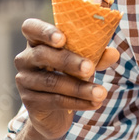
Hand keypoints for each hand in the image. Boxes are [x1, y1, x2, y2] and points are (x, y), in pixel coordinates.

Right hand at [14, 19, 116, 139]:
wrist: (56, 111)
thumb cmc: (70, 75)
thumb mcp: (83, 62)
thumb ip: (97, 55)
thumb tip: (114, 53)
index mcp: (38, 42)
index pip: (31, 28)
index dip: (45, 31)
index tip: (62, 39)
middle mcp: (25, 59)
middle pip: (42, 55)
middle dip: (68, 61)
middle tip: (90, 68)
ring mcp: (24, 80)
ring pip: (52, 82)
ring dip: (80, 88)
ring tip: (101, 93)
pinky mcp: (29, 101)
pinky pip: (55, 100)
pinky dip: (78, 102)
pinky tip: (94, 104)